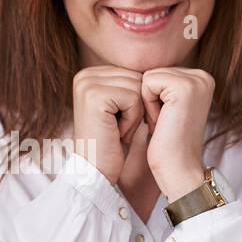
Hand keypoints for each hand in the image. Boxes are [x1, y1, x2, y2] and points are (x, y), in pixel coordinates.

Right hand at [72, 65, 146, 184]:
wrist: (96, 170)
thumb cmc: (111, 141)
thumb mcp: (119, 107)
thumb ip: (128, 84)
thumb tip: (156, 71)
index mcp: (89, 73)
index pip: (133, 74)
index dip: (136, 100)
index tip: (118, 121)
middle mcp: (85, 75)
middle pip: (136, 78)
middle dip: (136, 106)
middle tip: (118, 128)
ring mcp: (87, 84)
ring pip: (138, 88)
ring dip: (135, 114)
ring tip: (117, 130)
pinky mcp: (95, 96)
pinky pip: (134, 98)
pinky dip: (132, 119)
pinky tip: (117, 132)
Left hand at [142, 67, 214, 200]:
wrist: (178, 169)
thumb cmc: (168, 144)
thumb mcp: (166, 107)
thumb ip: (162, 86)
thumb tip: (139, 72)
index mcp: (200, 79)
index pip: (158, 73)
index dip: (152, 98)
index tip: (164, 120)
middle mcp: (202, 76)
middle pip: (153, 72)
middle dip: (149, 100)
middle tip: (163, 123)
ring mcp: (196, 80)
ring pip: (149, 77)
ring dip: (148, 103)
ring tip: (162, 123)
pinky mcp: (184, 87)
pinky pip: (147, 83)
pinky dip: (148, 105)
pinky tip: (161, 122)